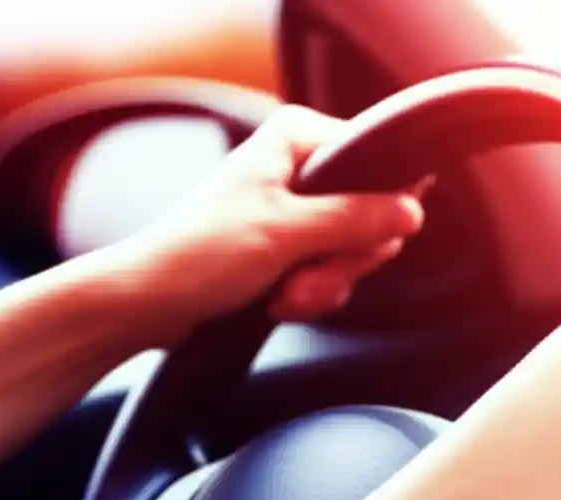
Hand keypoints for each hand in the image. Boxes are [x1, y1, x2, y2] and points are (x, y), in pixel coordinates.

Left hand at [106, 105, 426, 340]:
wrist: (149, 301)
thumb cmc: (199, 254)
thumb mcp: (286, 233)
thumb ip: (354, 219)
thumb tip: (412, 212)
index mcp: (294, 136)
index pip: (375, 164)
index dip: (375, 212)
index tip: (350, 245)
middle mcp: (297, 164)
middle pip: (370, 214)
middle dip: (342, 262)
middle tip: (306, 277)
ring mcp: (294, 206)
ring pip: (352, 249)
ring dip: (323, 284)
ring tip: (286, 295)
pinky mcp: (288, 244)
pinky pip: (329, 270)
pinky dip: (310, 293)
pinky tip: (280, 302)